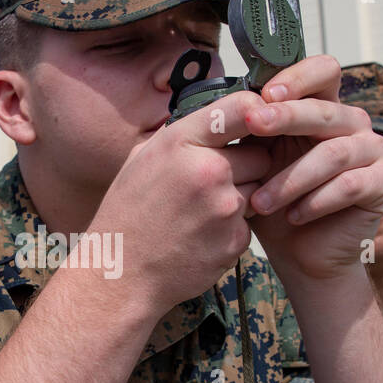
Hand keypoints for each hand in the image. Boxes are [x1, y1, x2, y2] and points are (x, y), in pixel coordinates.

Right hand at [89, 90, 272, 315]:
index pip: (242, 108)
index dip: (257, 113)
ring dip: (240, 197)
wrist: (121, 273)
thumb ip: (182, 135)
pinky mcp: (235, 239)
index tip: (255, 124)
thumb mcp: (142, 158)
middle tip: (215, 181)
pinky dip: (231, 229)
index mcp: (182, 142)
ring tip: (201, 212)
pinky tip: (200, 236)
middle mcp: (208, 170)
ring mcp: (224, 207)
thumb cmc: (127, 213)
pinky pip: (249, 224)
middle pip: (260, 154)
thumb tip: (217, 115)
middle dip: (246, 165)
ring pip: (257, 190)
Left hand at [241, 55, 382, 283]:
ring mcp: (373, 150)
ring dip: (292, 178)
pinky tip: (294, 216)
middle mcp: (353, 123)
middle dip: (285, 116)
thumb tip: (231, 102)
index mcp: (323, 108)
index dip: (298, 77)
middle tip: (253, 125)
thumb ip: (253, 129)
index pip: (323, 71)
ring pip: (334, 152)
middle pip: (324, 109)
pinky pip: (351, 184)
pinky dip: (317, 201)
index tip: (264, 93)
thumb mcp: (258, 160)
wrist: (299, 254)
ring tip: (260, 203)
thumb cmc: (276, 203)